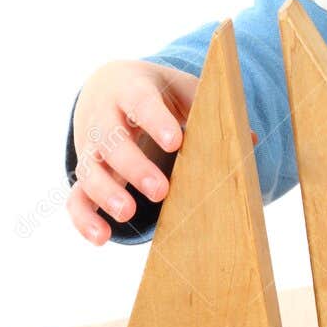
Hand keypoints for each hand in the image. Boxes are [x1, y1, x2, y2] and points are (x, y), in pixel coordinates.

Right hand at [68, 59, 257, 245]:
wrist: (109, 87)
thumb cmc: (157, 93)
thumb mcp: (182, 90)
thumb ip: (210, 110)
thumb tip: (250, 139)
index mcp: (132, 90)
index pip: (141, 102)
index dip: (156, 121)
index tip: (175, 141)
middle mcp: (105, 118)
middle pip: (111, 141)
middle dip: (134, 166)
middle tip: (160, 190)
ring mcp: (91, 148)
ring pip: (89, 171)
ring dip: (106, 193)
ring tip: (128, 214)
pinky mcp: (85, 174)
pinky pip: (76, 198)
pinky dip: (84, 218)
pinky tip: (102, 238)